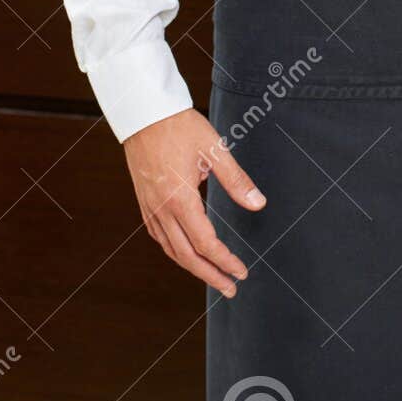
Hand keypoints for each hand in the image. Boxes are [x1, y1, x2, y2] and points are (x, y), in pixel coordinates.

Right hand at [123, 107, 265, 296]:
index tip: (241, 271)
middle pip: (187, 256)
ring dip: (193, 267)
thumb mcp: (214, 149)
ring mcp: (150, 207)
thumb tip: (258, 204)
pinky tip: (186, 252)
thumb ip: (236, 179)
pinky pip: (160, 237)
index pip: (206, 243)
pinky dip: (176, 251)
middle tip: (231, 288)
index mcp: (180, 199)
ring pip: (171, 250)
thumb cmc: (179, 126)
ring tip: (213, 276)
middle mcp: (162, 209)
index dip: (225, 261)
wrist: (143, 112)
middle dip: (211, 275)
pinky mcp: (144, 201)